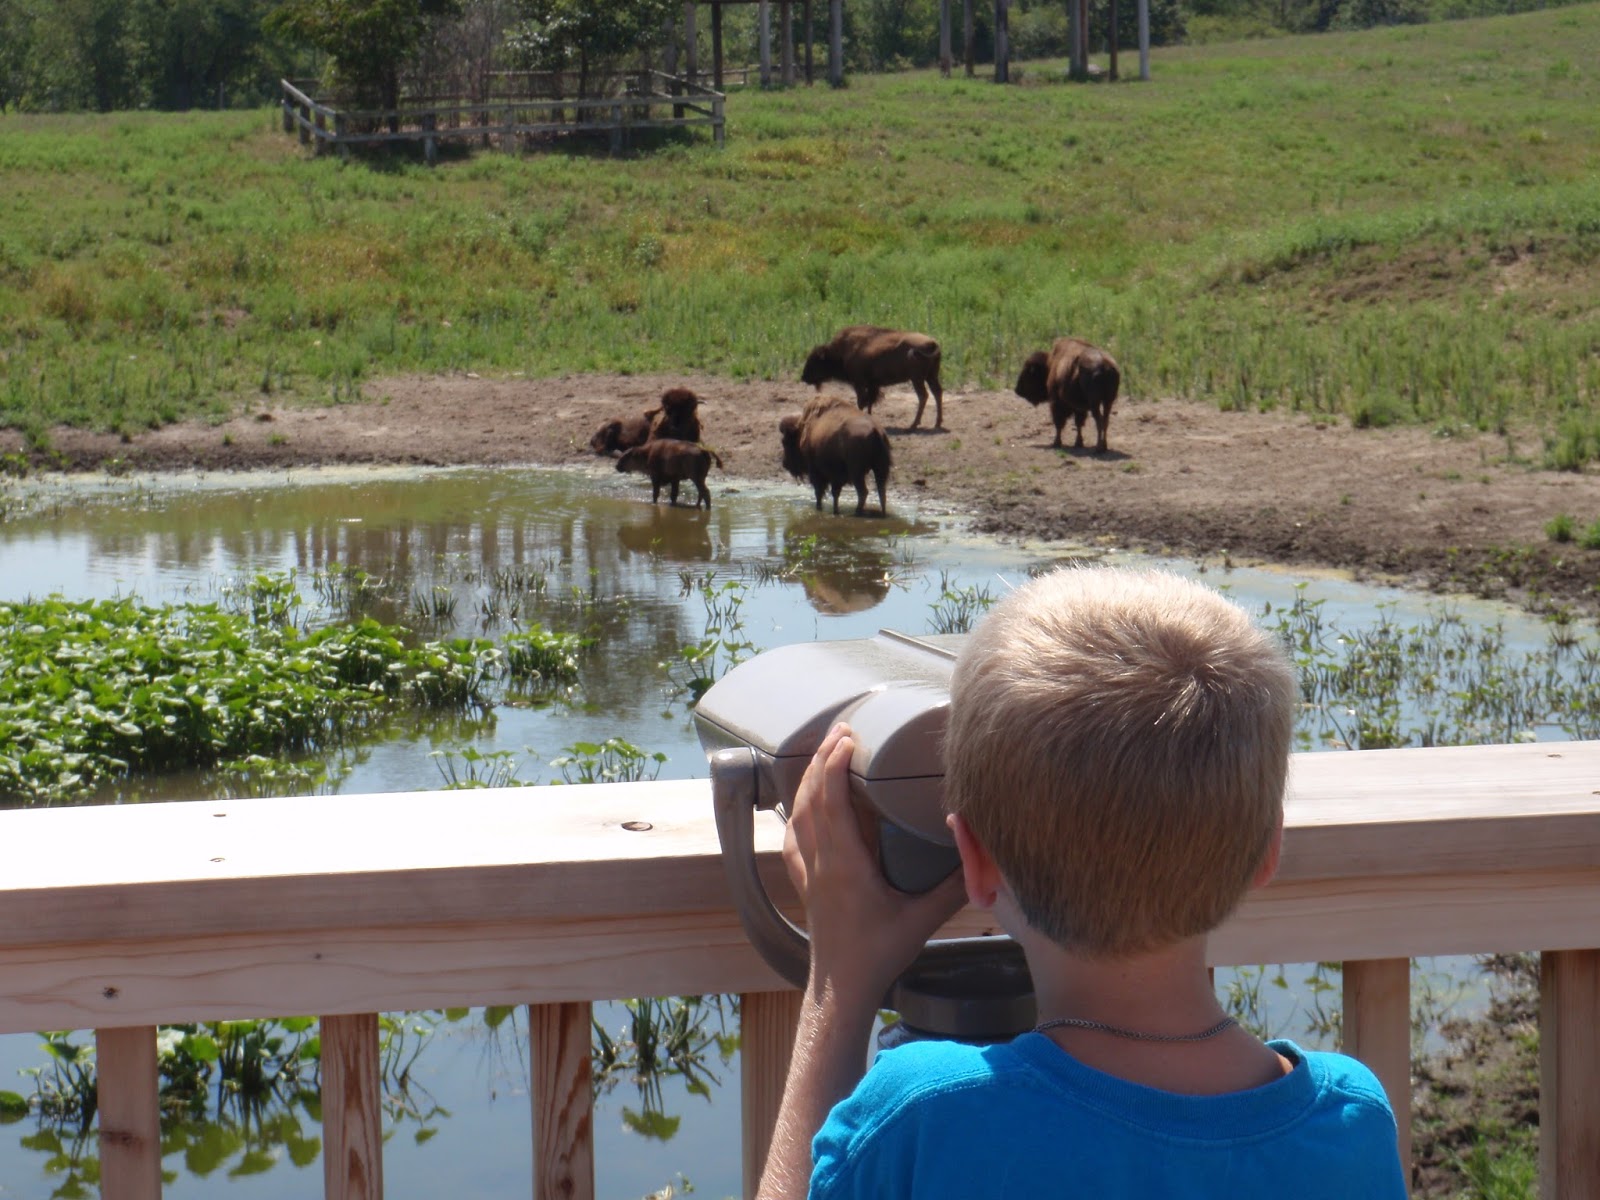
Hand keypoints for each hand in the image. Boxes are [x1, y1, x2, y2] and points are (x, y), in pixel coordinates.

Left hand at [783, 723, 965, 1014]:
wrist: (841, 989)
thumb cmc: (880, 954)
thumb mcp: (923, 919)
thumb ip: (953, 885)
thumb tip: (979, 850)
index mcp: (846, 864)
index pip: (831, 801)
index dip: (834, 764)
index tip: (847, 737)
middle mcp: (821, 862)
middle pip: (810, 798)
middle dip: (821, 759)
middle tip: (839, 729)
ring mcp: (809, 872)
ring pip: (798, 814)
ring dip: (808, 780)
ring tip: (824, 754)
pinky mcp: (806, 884)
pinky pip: (794, 838)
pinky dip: (798, 811)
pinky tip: (804, 805)